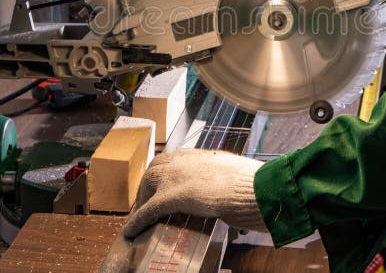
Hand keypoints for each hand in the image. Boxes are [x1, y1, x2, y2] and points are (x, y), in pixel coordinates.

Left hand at [122, 149, 266, 237]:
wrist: (254, 188)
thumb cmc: (254, 185)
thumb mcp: (238, 175)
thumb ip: (229, 180)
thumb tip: (233, 191)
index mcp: (203, 155)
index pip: (177, 158)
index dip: (168, 170)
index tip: (166, 181)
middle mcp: (186, 161)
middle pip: (157, 166)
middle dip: (149, 182)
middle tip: (147, 198)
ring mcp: (176, 177)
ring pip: (148, 183)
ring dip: (141, 198)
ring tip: (138, 213)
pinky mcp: (171, 197)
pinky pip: (148, 209)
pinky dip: (137, 220)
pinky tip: (131, 231)